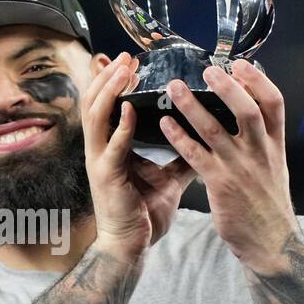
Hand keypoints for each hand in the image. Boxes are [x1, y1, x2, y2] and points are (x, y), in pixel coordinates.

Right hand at [82, 52, 196, 260]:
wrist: (132, 247)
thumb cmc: (144, 213)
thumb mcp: (168, 176)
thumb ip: (182, 153)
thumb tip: (208, 135)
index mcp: (112, 147)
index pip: (107, 105)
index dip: (113, 81)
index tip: (130, 60)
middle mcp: (101, 150)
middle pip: (95, 102)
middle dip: (108, 76)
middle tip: (126, 56)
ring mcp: (100, 162)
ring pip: (95, 116)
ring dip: (109, 91)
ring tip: (124, 71)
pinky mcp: (106, 177)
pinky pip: (111, 146)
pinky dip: (119, 126)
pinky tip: (127, 108)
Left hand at [158, 60, 297, 272]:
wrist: (271, 243)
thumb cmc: (267, 206)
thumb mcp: (273, 169)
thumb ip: (261, 144)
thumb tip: (247, 119)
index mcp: (275, 146)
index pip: (274, 104)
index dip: (258, 81)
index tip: (241, 64)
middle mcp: (260, 152)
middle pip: (247, 110)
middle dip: (227, 87)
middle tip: (208, 69)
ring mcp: (240, 168)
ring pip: (214, 129)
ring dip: (192, 106)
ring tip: (173, 87)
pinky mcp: (220, 185)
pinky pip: (195, 155)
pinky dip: (179, 137)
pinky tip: (165, 124)